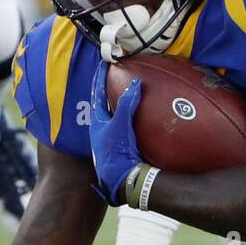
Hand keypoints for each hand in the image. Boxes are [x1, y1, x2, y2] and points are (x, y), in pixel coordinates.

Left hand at [90, 61, 144, 204]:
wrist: (122, 180)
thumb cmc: (115, 152)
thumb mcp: (120, 125)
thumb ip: (127, 104)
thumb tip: (134, 83)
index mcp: (97, 122)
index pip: (97, 93)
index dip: (100, 78)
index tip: (105, 63)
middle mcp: (103, 129)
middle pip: (106, 104)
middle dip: (111, 90)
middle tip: (117, 76)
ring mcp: (114, 139)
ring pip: (118, 115)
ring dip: (124, 104)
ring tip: (132, 92)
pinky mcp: (125, 147)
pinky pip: (131, 126)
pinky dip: (137, 118)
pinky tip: (147, 116)